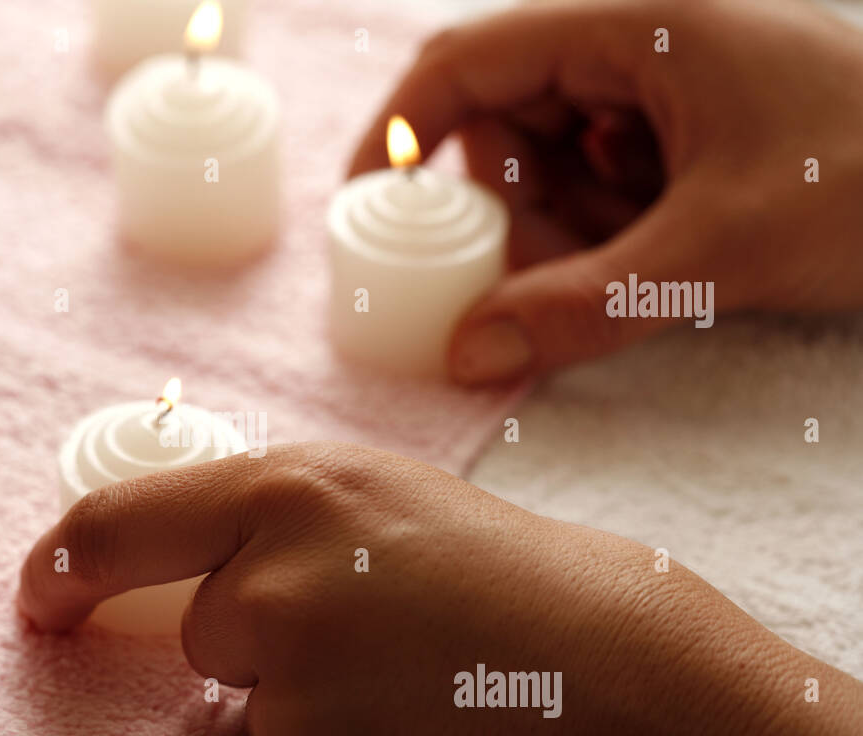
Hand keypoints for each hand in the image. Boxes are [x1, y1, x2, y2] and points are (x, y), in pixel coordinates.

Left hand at [19, 442, 862, 735]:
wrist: (665, 709)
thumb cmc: (554, 596)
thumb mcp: (410, 510)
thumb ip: (300, 525)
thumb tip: (214, 562)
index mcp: (296, 492)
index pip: (117, 524)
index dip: (66, 563)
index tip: (44, 594)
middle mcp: (274, 591)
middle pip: (210, 635)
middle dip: (270, 647)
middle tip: (394, 649)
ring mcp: (293, 709)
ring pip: (267, 725)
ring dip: (330, 724)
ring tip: (443, 707)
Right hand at [349, 0, 862, 383]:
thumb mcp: (718, 250)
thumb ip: (583, 307)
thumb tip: (465, 355)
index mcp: (636, 23)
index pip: (464, 63)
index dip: (397, 137)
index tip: (363, 213)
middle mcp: (639, 44)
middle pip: (504, 125)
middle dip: (509, 211)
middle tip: (545, 272)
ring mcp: (663, 91)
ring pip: (551, 167)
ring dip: (566, 232)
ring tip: (642, 262)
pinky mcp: (684, 136)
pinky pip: (600, 189)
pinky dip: (608, 238)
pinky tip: (669, 256)